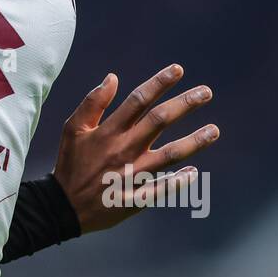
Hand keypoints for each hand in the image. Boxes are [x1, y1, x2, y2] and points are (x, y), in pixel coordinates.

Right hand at [53, 63, 218, 233]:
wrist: (62, 206)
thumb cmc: (71, 163)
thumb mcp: (73, 129)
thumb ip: (92, 103)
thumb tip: (113, 77)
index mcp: (108, 131)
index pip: (138, 100)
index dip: (159, 83)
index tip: (178, 70)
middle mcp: (124, 149)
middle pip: (159, 121)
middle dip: (184, 104)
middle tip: (206, 92)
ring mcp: (132, 175)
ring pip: (169, 154)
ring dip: (194, 141)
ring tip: (215, 130)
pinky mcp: (135, 198)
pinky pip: (161, 189)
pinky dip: (178, 182)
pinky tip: (194, 173)